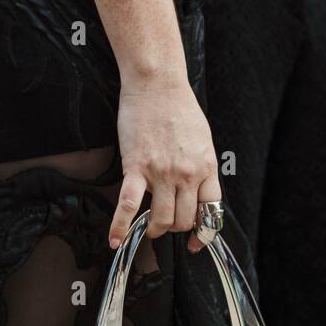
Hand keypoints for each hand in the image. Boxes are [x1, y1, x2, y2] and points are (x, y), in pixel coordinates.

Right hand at [111, 69, 221, 253]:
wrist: (157, 84)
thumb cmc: (179, 109)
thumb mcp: (203, 142)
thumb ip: (201, 169)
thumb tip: (197, 193)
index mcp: (206, 168)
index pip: (210, 213)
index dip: (203, 232)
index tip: (196, 241)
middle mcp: (186, 175)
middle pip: (183, 221)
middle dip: (174, 228)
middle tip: (166, 224)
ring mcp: (161, 173)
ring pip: (161, 220)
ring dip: (154, 229)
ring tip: (148, 226)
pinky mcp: (136, 168)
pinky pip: (128, 205)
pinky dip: (120, 226)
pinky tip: (116, 239)